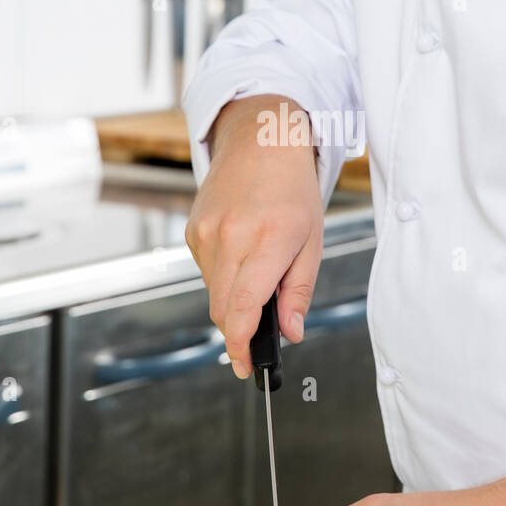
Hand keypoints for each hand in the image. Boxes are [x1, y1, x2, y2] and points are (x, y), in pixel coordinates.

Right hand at [185, 95, 323, 377]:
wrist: (261, 140)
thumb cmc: (292, 189)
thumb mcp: (312, 240)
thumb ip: (298, 291)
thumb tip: (290, 333)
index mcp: (268, 240)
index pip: (243, 308)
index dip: (241, 345)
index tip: (245, 366)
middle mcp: (231, 237)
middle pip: (223, 309)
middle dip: (238, 331)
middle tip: (255, 341)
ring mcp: (206, 233)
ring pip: (213, 293)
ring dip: (232, 300)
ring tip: (258, 275)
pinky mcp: (193, 230)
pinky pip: (206, 272)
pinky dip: (223, 277)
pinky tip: (241, 255)